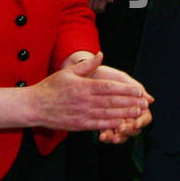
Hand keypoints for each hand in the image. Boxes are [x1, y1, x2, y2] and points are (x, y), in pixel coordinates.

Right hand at [31, 51, 149, 131]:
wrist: (34, 107)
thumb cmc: (50, 88)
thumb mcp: (68, 72)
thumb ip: (86, 65)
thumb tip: (100, 55)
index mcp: (84, 86)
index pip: (109, 87)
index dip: (125, 90)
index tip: (138, 90)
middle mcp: (85, 101)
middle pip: (112, 102)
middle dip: (130, 102)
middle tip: (144, 102)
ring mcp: (83, 114)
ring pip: (108, 114)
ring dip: (125, 114)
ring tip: (138, 113)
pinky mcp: (80, 125)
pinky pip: (99, 125)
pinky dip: (112, 125)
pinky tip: (123, 124)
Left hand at [86, 63, 154, 143]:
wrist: (85, 76)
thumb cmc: (105, 75)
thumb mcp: (120, 79)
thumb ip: (134, 89)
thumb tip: (151, 100)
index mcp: (136, 104)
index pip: (145, 117)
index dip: (142, 121)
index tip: (135, 123)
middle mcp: (128, 114)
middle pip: (135, 129)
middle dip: (129, 130)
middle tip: (121, 129)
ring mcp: (116, 120)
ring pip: (122, 134)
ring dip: (119, 137)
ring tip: (113, 138)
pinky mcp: (104, 124)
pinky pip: (109, 134)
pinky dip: (107, 137)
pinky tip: (102, 136)